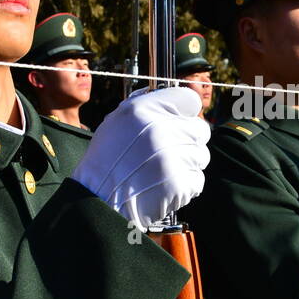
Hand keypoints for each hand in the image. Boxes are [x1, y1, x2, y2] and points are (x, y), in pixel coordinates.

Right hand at [72, 87, 210, 226]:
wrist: (98, 199)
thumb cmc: (106, 160)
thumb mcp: (117, 120)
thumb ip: (146, 105)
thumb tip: (174, 99)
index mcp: (143, 109)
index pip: (189, 99)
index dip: (186, 112)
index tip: (181, 121)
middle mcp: (160, 129)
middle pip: (200, 129)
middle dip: (188, 141)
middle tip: (169, 153)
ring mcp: (171, 157)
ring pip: (200, 155)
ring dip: (187, 164)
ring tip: (162, 171)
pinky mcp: (179, 182)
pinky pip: (197, 180)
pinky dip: (185, 186)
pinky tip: (164, 186)